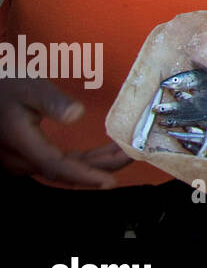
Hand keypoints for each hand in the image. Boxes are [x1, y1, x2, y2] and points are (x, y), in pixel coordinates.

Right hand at [0, 78, 128, 187]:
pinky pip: (59, 163)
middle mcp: (21, 160)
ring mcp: (23, 159)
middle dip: (101, 168)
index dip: (85, 176)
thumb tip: (78, 114)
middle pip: (66, 172)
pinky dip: (83, 160)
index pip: (58, 167)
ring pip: (64, 169)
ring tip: (125, 153)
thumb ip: (53, 102)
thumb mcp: (30, 87)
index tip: (110, 182)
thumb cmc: (6, 85)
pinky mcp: (29, 154)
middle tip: (133, 156)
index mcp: (21, 144)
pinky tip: (104, 154)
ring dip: (95, 164)